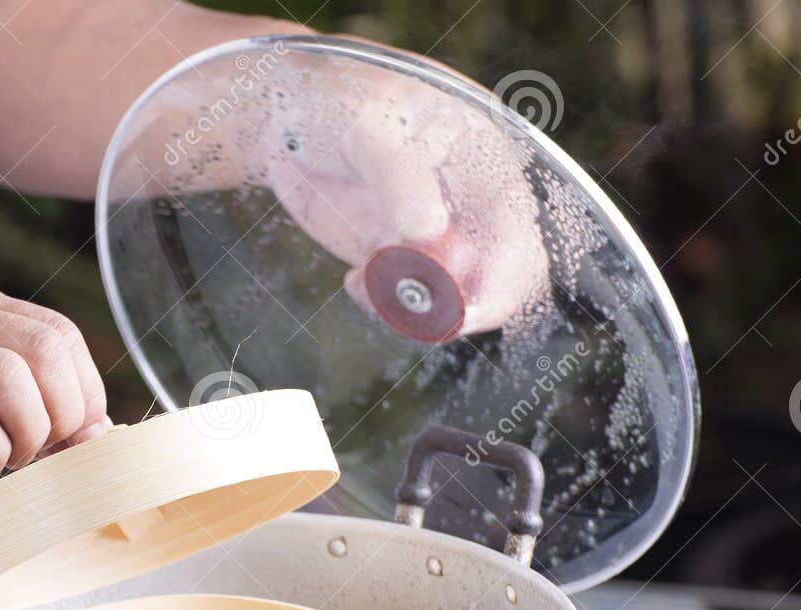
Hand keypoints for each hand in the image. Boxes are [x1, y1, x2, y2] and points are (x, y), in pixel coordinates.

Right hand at [0, 281, 108, 517]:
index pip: (59, 335)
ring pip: (11, 375)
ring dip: (27, 434)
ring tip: (6, 461)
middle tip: (39, 455)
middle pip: (46, 349)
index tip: (70, 443)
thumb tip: (101, 437)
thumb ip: (27, 414)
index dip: (83, 395)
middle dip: (63, 416)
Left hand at [263, 68, 546, 337]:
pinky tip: (353, 280)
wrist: (283, 119)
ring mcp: (431, 231)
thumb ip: (400, 174)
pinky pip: (406, 298)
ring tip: (365, 282)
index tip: (467, 310)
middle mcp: (468, 200)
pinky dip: (384, 304)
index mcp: (483, 157)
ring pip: (451, 295)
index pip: (516, 226)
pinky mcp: (395, 254)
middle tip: (423, 318)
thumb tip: (429, 229)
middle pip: (496, 273)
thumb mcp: (368, 127)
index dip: (502, 276)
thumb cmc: (336, 101)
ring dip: (415, 308)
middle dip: (463, 304)